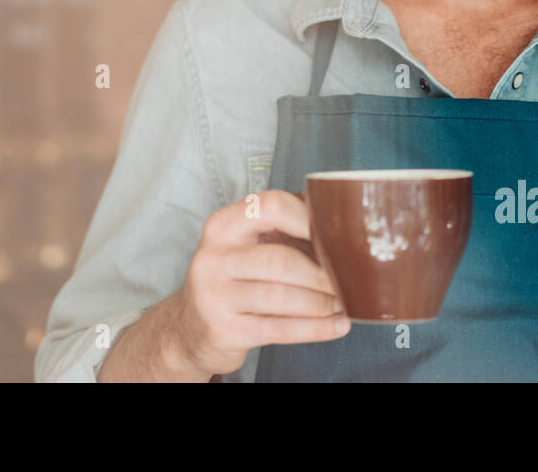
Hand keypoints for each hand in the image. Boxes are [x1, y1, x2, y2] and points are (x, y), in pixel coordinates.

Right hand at [170, 190, 348, 376]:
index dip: (307, 218)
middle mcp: (214, 257)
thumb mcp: (245, 245)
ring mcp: (215, 296)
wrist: (190, 327)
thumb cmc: (233, 278)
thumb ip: (283, 229)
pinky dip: (316, 329)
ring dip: (321, 303)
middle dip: (321, 274)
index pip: (270, 207)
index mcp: (223, 226)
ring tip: (342, 302)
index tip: (334, 234)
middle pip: (279, 260)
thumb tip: (342, 224)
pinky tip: (338, 325)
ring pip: (280, 297)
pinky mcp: (224, 331)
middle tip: (346, 280)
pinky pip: (280, 330)